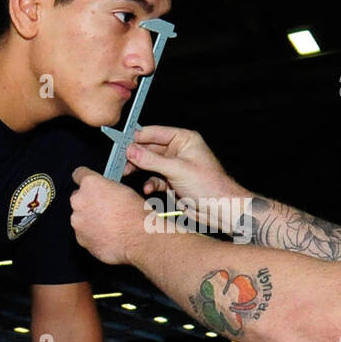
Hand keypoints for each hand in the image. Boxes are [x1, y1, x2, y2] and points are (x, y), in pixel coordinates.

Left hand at [70, 166, 150, 265]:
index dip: (85, 180)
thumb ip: (106, 187)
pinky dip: (92, 234)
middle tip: (105, 209)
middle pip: (78, 198)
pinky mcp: (80, 239)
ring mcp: (78, 221)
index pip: (78, 174)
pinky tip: (107, 236)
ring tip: (108, 225)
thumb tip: (104, 191)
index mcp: (90, 184)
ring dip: (89, 219)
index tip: (88, 185)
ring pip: (80, 217)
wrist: (139, 239)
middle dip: (88, 202)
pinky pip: (83, 234)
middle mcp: (79, 201)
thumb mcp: (124, 189)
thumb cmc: (136, 214)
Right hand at [123, 125, 248, 233]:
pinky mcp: (172, 182)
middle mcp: (178, 151)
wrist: (221, 209)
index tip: (120, 143)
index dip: (137, 137)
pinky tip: (148, 189)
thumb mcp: (177, 169)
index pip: (154, 133)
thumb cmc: (209, 185)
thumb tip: (131, 150)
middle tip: (119, 160)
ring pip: (149, 164)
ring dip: (139, 169)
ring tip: (127, 173)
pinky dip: (149, 183)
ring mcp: (174, 167)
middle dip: (135, 155)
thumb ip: (152, 160)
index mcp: (184, 139)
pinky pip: (155, 179)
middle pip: (149, 148)